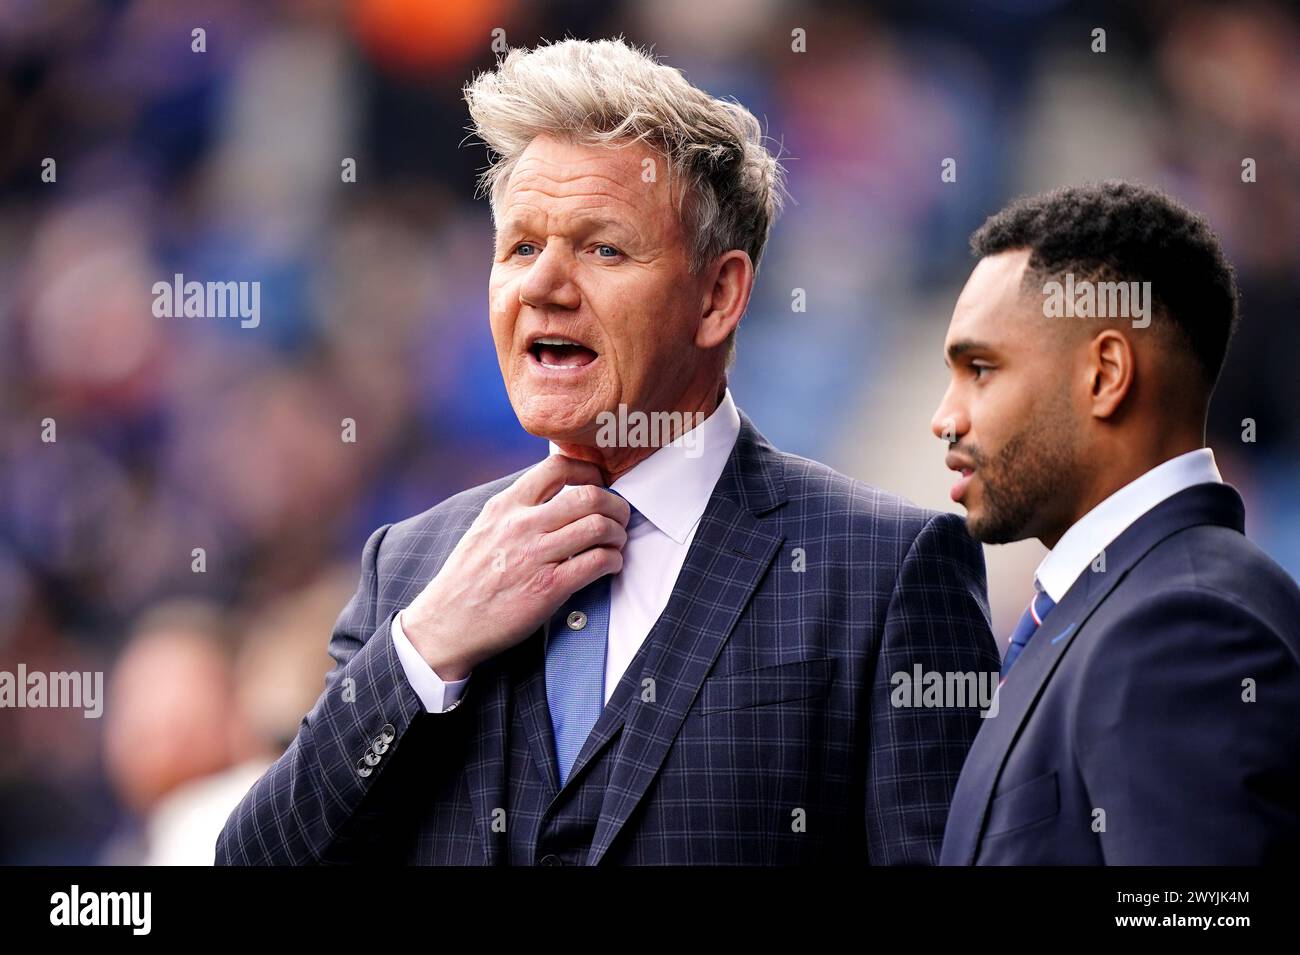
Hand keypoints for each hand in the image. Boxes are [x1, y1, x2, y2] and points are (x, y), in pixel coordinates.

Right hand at [401, 455, 629, 679]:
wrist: (447, 623)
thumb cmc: (469, 578)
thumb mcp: (485, 528)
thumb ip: (516, 508)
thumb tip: (554, 491)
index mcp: (506, 505)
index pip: (557, 466)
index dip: (589, 471)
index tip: (599, 482)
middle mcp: (522, 525)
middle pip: (588, 495)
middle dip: (615, 504)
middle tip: (619, 516)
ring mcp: (536, 556)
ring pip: (598, 526)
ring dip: (618, 534)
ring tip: (616, 543)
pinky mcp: (548, 587)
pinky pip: (597, 562)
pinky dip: (613, 561)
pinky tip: (609, 566)